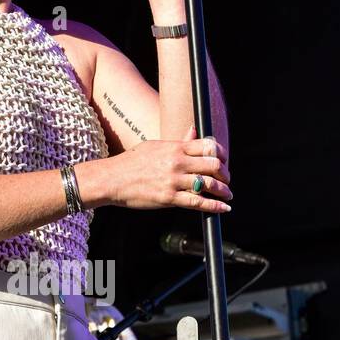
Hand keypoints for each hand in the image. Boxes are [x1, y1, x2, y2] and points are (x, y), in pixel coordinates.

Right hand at [106, 124, 230, 213]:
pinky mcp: (168, 198)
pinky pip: (197, 202)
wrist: (112, 179)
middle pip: (214, 165)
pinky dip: (214, 206)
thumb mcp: (156, 146)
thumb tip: (194, 131)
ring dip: (223, 191)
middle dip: (225, 174)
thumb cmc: (132, 162)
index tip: (224, 161)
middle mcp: (177, 162)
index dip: (222, 154)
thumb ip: (179, 141)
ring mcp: (173, 180)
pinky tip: (222, 208)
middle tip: (226, 180)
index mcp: (175, 147)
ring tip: (227, 195)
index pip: (209, 146)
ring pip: (209, 184)